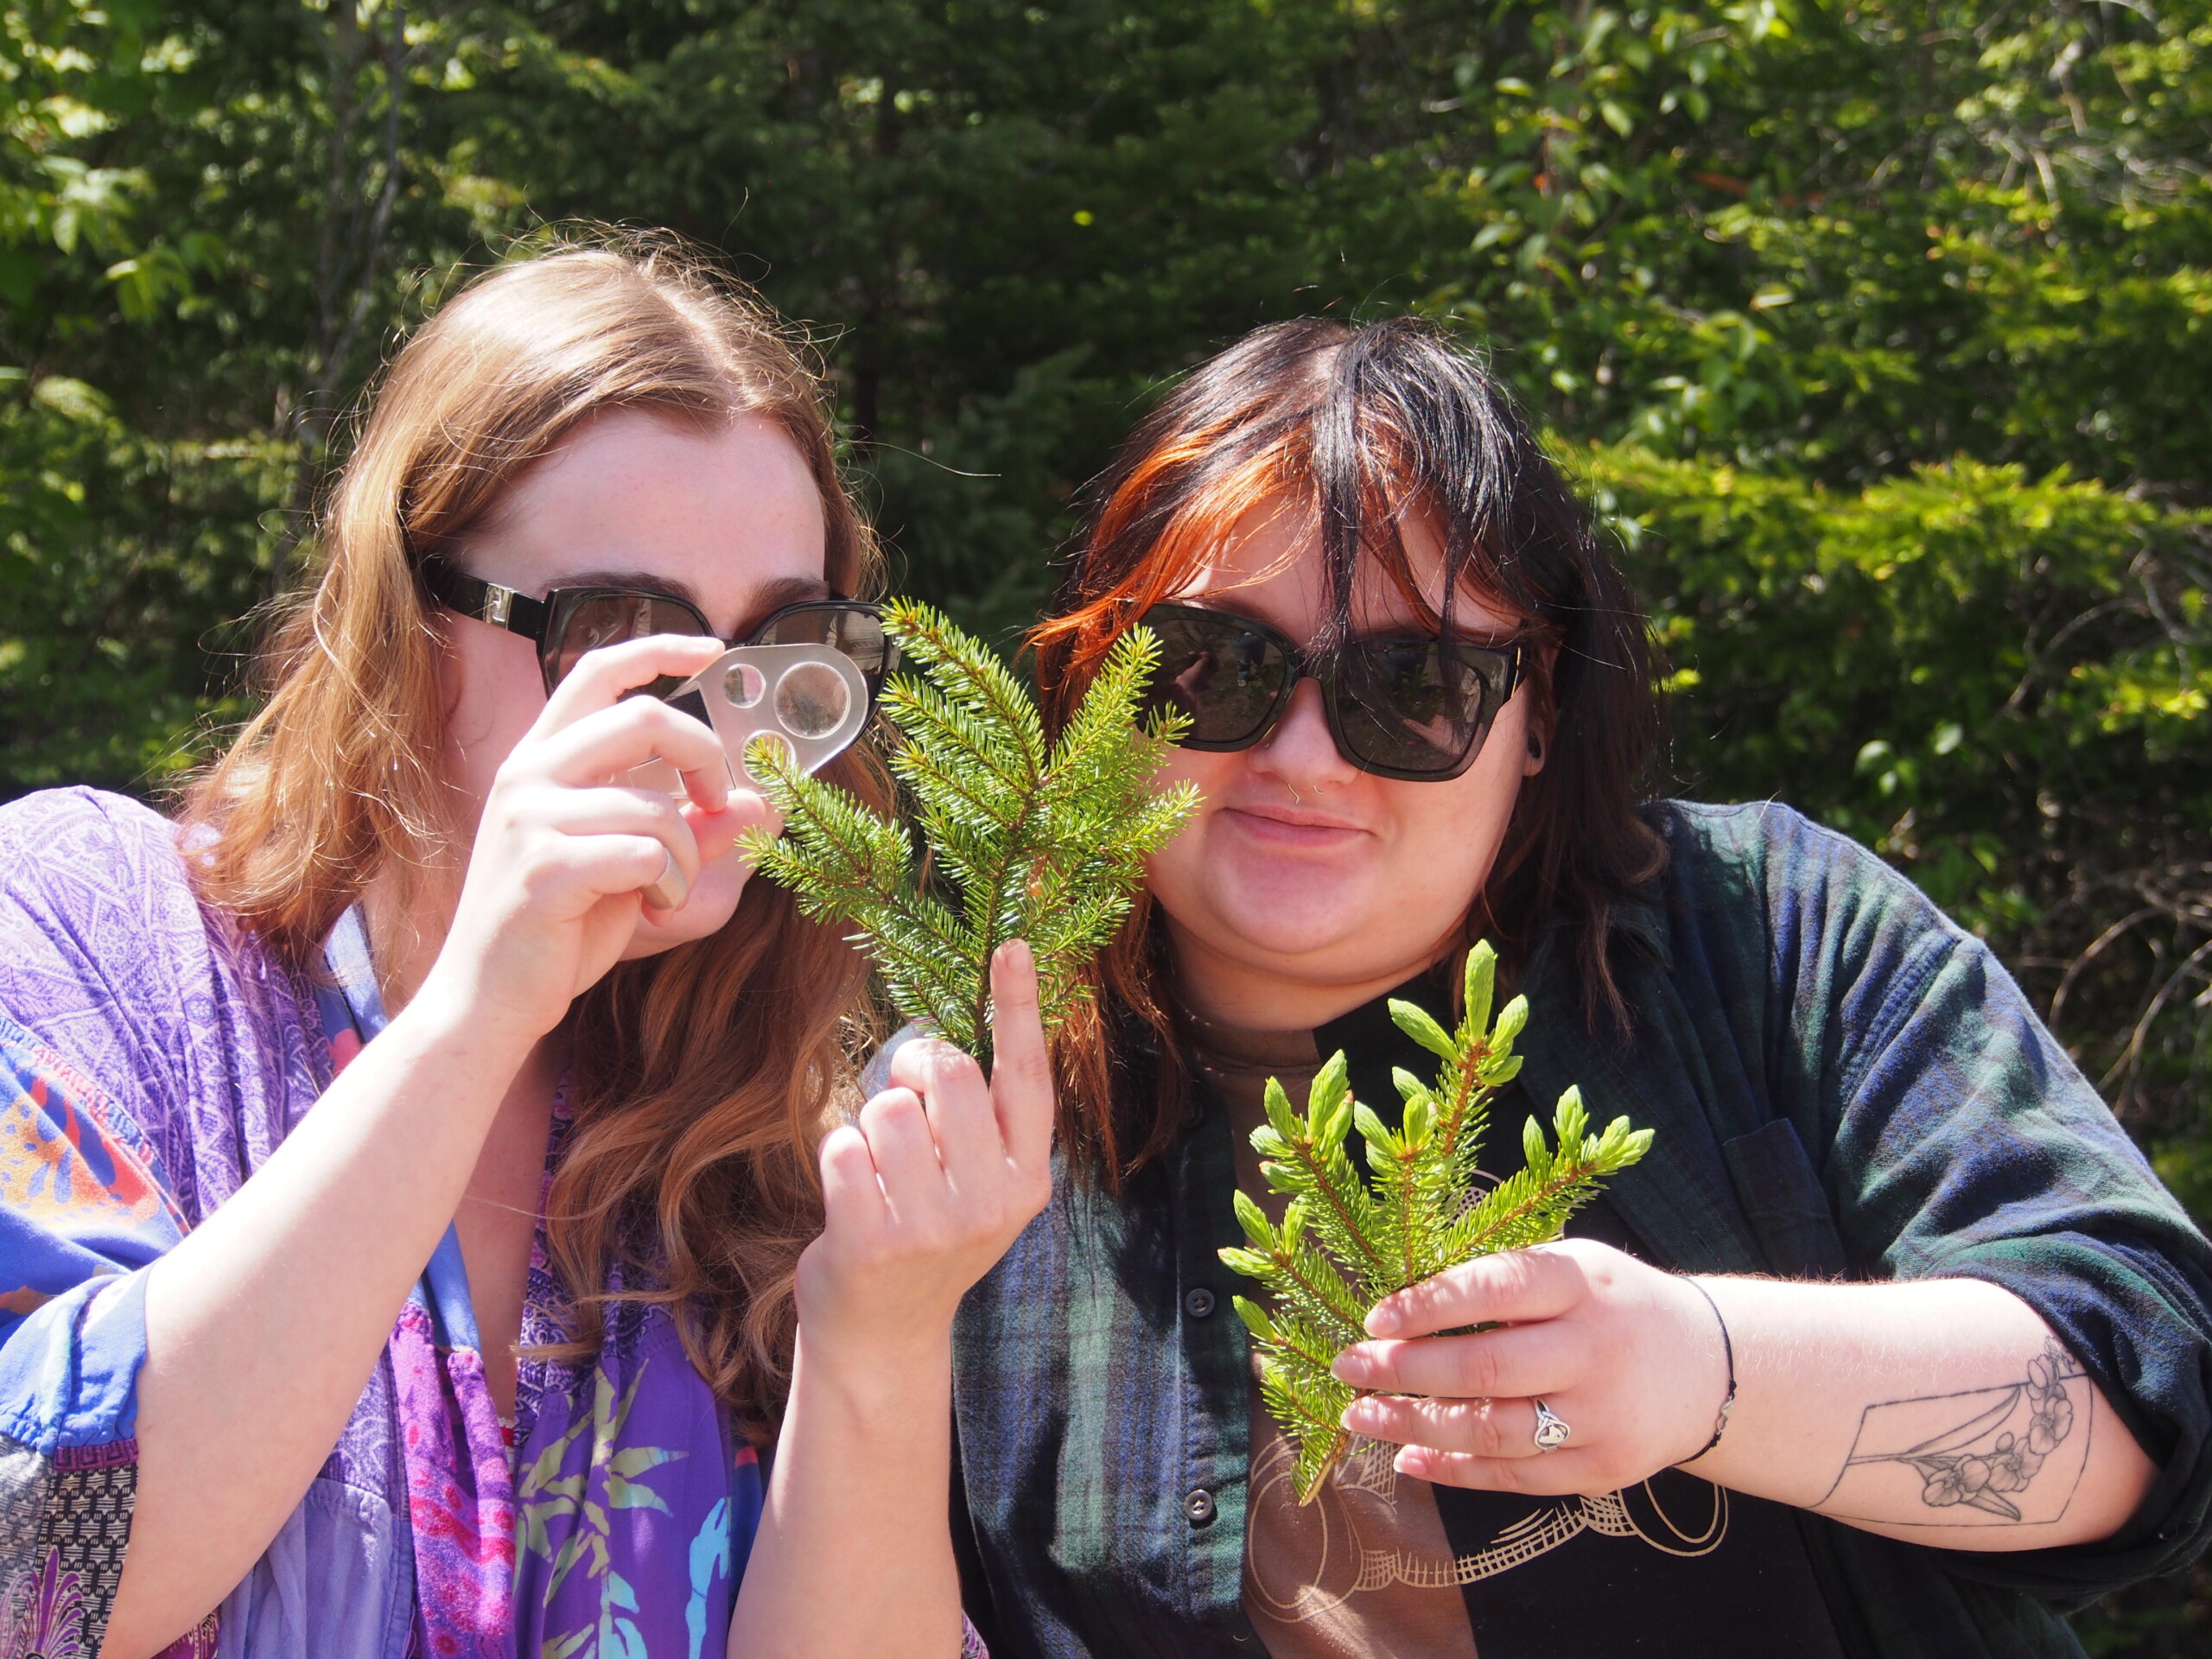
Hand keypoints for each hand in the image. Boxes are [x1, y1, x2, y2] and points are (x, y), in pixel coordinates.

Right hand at [420, 634, 770, 1041]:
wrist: (489, 998)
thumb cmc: (559, 928)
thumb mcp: (633, 868)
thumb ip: (691, 831)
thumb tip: (756, 804)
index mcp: (542, 759)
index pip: (598, 673)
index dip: (660, 649)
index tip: (715, 649)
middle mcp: (529, 774)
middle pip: (646, 718)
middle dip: (705, 757)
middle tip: (715, 804)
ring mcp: (530, 818)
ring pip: (658, 806)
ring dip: (688, 857)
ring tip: (668, 892)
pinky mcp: (543, 867)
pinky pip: (647, 855)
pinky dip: (671, 887)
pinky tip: (651, 912)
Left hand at [795, 941, 1055, 1378]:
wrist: (884, 1337)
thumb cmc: (924, 1234)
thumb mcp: (975, 1185)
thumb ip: (975, 1121)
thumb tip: (935, 1040)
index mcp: (1028, 1176)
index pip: (1026, 1076)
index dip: (1018, 1007)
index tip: (1009, 945)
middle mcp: (994, 1200)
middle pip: (946, 1072)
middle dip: (910, 1070)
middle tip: (901, 1107)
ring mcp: (936, 1226)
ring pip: (887, 1108)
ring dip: (869, 1127)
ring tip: (879, 1174)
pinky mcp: (875, 1242)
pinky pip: (842, 1148)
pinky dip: (836, 1160)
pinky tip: (852, 1202)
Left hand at [1330, 1238, 1728, 1494]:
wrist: (1709, 1369)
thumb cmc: (1614, 1305)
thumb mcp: (1575, 1266)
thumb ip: (1504, 1279)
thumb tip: (1402, 1302)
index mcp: (1583, 1283)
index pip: (1495, 1288)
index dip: (1429, 1304)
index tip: (1374, 1317)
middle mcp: (1595, 1351)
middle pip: (1485, 1367)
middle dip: (1404, 1370)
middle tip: (1348, 1367)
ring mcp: (1601, 1417)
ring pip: (1491, 1431)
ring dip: (1414, 1425)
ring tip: (1360, 1415)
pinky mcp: (1602, 1469)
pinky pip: (1514, 1477)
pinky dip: (1453, 1469)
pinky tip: (1407, 1455)